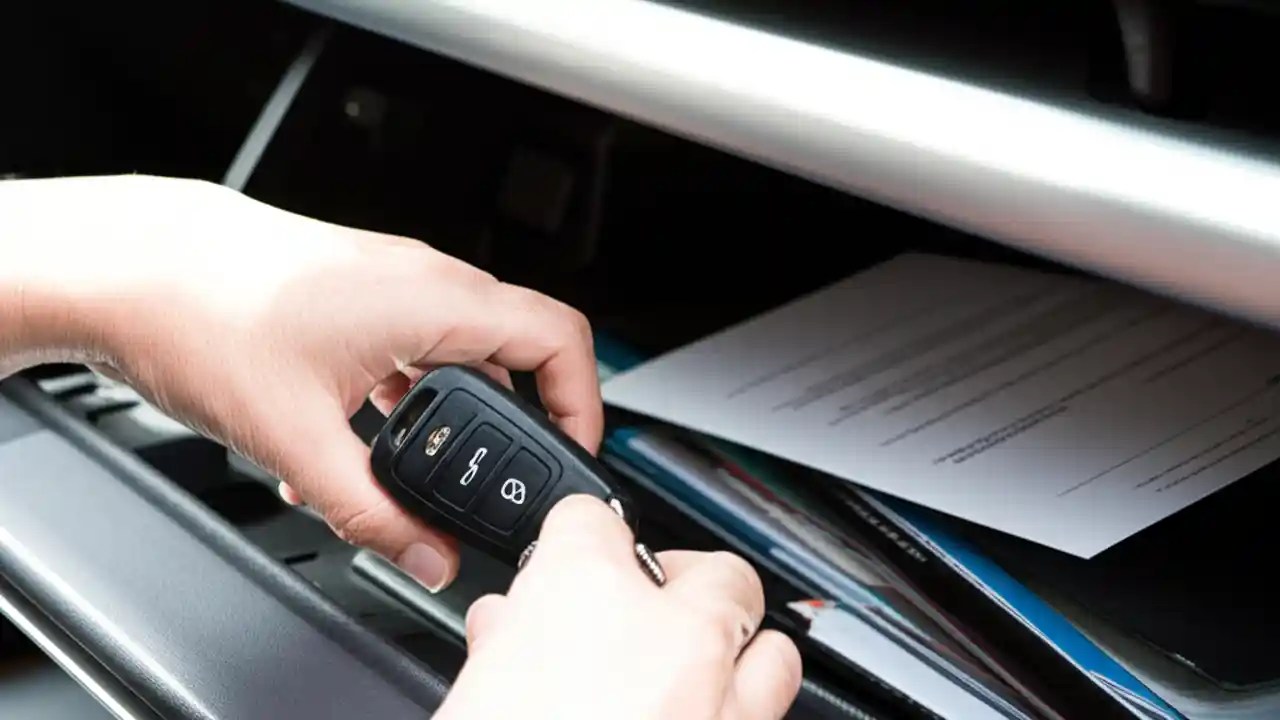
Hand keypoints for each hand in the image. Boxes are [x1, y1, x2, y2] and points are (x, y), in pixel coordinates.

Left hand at [7, 175, 602, 590]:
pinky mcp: (357, 295)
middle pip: (518, 350)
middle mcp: (424, 280)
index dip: (581, 405)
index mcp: (433, 300)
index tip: (564, 457)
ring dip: (451, 417)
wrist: (129, 263)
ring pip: (460, 353)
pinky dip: (406, 399)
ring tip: (413, 470)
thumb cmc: (201, 312)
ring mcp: (390, 283)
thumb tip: (424, 553)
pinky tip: (352, 442)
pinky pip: (414, 347)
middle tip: (492, 480)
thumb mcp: (295, 438)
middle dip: (511, 425)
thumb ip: (372, 511)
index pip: (559, 340)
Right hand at [437, 495, 802, 719]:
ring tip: (700, 679)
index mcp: (578, 598)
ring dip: (743, 661)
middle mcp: (667, 637)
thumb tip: (508, 632)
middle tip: (648, 617)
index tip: (572, 563)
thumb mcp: (473, 697)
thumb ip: (505, 652)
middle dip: (686, 589)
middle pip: (711, 570)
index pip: (590, 521)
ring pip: (773, 650)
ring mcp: (719, 706)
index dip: (580, 543)